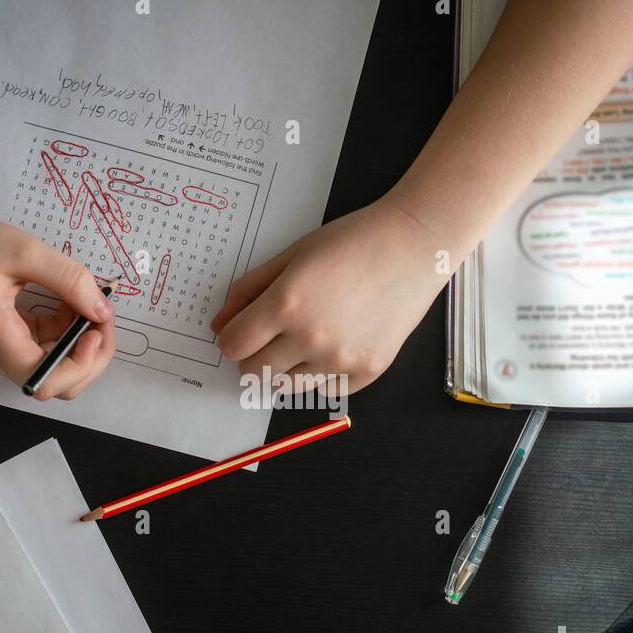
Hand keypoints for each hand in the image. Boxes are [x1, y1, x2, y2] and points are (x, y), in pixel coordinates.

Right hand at [0, 197, 115, 399]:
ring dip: (76, 340)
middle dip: (89, 354)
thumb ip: (68, 280)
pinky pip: (38, 347)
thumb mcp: (21, 249)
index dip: (83, 362)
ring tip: (82, 300)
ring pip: (51, 366)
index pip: (49, 382)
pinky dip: (59, 329)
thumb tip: (102, 309)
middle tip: (101, 313)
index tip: (96, 325)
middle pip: (56, 382)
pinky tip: (63, 300)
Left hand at [210, 196, 448, 393]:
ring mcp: (340, 361)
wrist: (413, 247)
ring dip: (284, 368)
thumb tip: (219, 327)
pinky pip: (323, 390)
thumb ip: (249, 291)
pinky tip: (334, 344)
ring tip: (305, 338)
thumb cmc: (351, 242)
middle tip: (273, 334)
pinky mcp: (366, 373)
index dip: (232, 336)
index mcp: (286, 304)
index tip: (243, 328)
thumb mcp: (291, 255)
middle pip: (253, 372)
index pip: (232, 346)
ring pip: (285, 386)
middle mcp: (311, 339)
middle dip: (253, 354)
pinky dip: (319, 374)